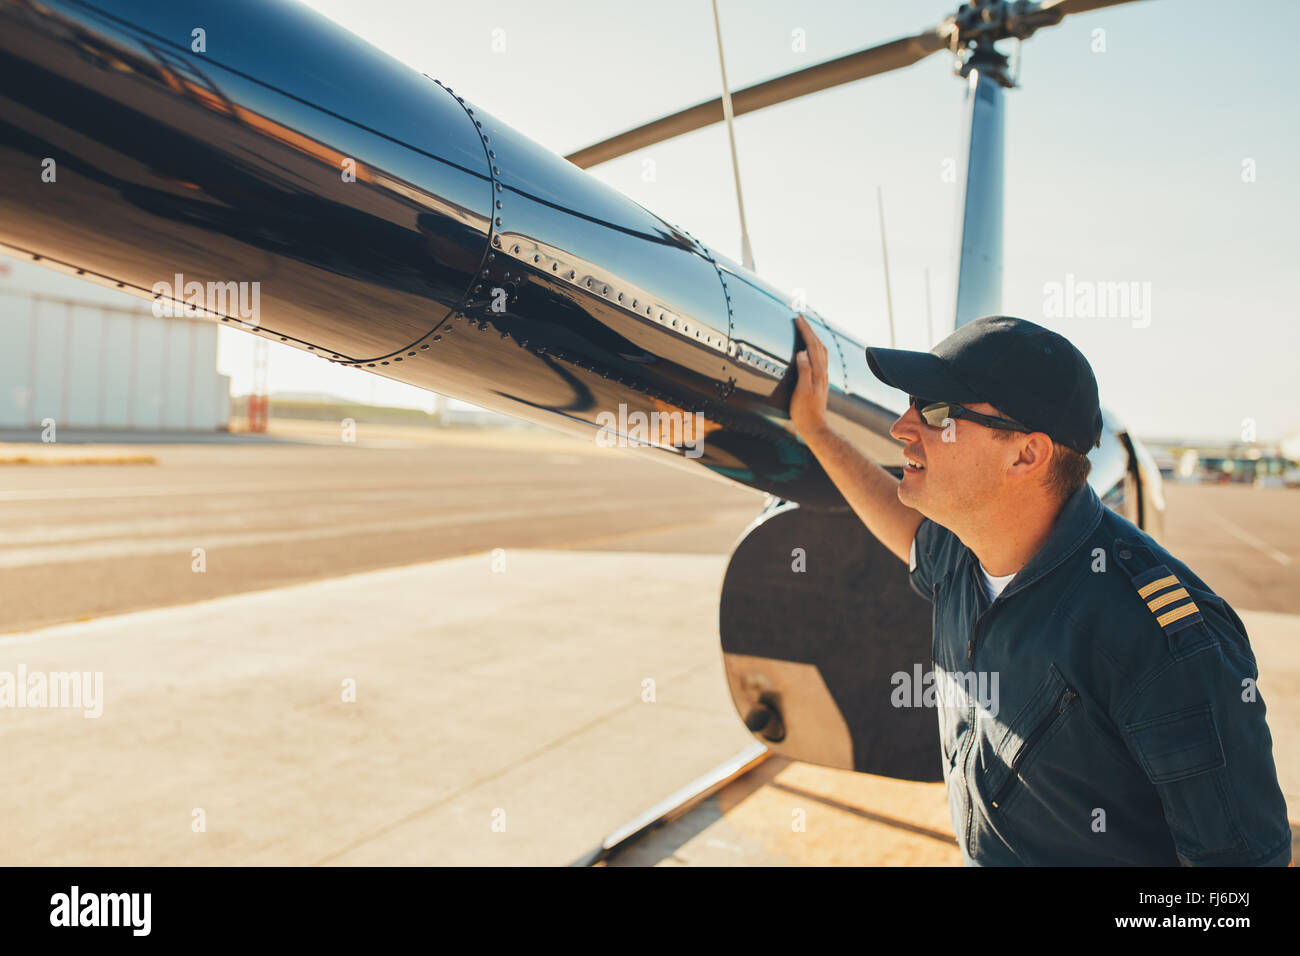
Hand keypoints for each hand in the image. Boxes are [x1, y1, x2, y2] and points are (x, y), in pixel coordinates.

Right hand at [790, 313, 829, 440]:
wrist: (814, 426)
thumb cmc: (805, 411)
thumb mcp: (802, 391)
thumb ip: (804, 371)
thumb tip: (802, 353)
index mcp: (817, 372)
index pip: (812, 346)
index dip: (805, 331)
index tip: (798, 319)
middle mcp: (822, 372)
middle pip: (818, 345)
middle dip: (809, 330)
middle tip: (800, 318)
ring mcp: (822, 377)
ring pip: (821, 351)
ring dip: (813, 337)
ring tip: (805, 329)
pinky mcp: (819, 381)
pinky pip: (819, 358)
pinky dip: (814, 348)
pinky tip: (810, 350)